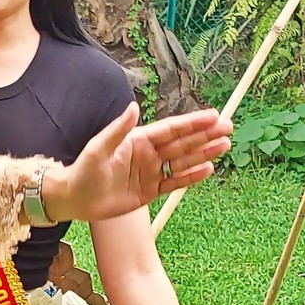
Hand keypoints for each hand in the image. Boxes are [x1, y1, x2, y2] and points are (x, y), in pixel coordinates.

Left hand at [43, 104, 232, 222]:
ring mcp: (150, 173)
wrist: (75, 199)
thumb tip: (133, 106)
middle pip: (182, 143)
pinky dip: (191, 177)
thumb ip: (118, 129)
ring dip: (204, 154)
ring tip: (225, 146)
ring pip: (183, 161)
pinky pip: (174, 183)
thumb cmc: (83, 170)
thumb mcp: (99, 148)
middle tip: (229, 128)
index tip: (214, 115)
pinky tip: (208, 169)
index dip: (193, 123)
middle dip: (206, 135)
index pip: (171, 129)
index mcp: (138, 140)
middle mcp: (147, 154)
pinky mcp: (149, 192)